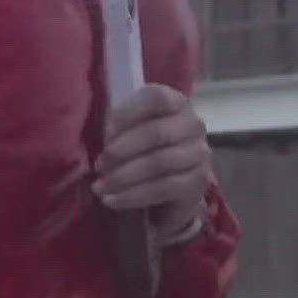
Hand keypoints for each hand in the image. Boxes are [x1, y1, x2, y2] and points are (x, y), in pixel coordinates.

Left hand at [93, 83, 211, 235]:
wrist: (170, 189)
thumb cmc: (143, 149)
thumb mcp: (129, 130)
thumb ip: (118, 126)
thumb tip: (108, 137)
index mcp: (176, 103)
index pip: (157, 97)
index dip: (128, 112)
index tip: (105, 132)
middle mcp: (193, 125)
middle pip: (157, 133)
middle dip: (121, 150)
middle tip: (98, 165)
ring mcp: (199, 154)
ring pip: (159, 163)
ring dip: (123, 176)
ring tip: (100, 186)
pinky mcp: (197, 183)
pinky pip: (162, 189)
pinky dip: (132, 196)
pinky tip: (112, 200)